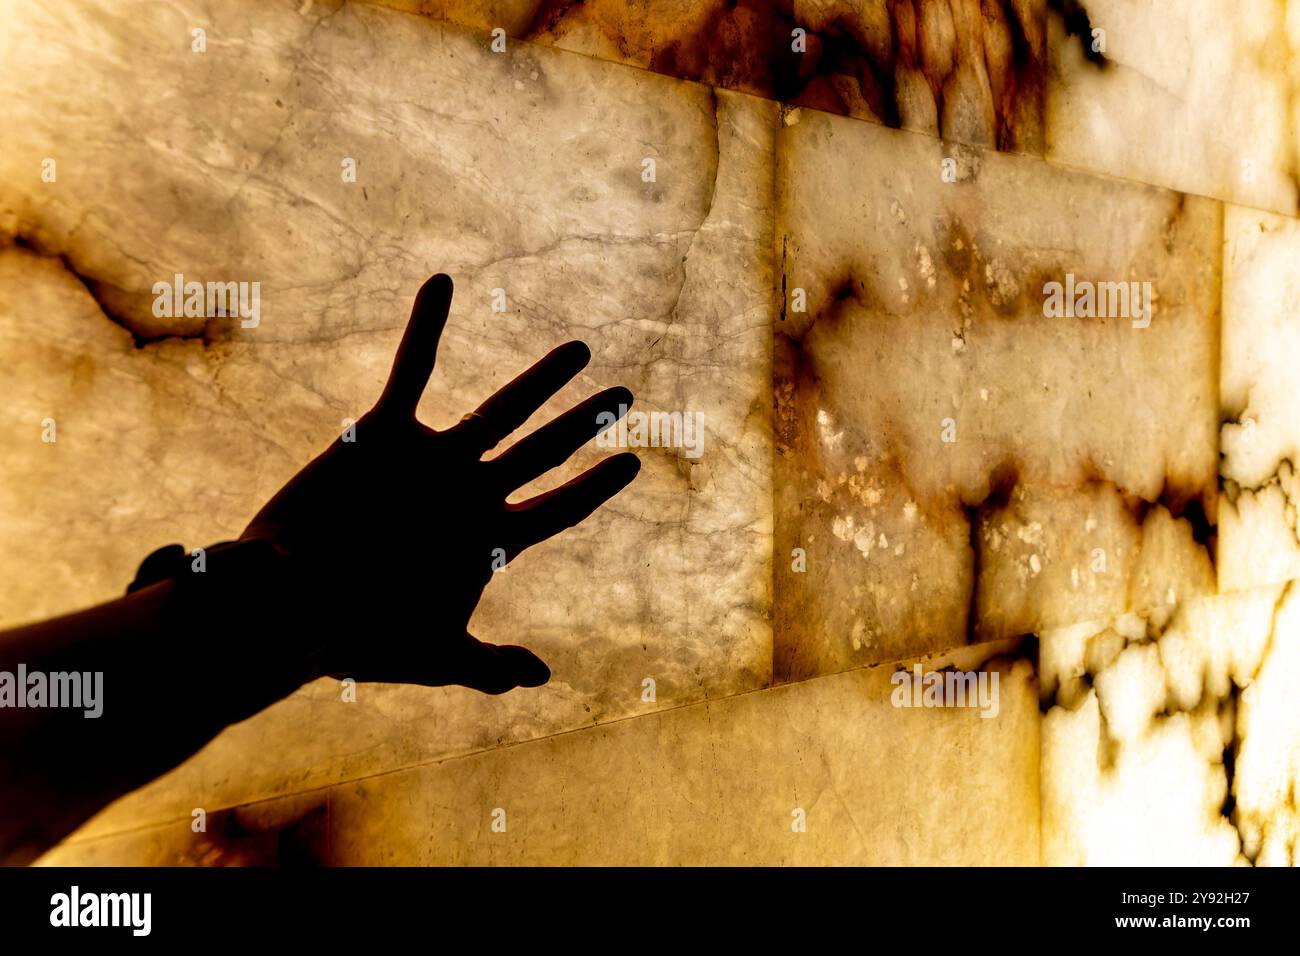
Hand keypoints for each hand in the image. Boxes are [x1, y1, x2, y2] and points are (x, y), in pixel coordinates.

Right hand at [242, 274, 639, 693]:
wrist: (285, 608)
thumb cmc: (359, 637)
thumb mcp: (432, 657)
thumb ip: (485, 666)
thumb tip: (542, 678)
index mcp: (490, 539)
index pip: (559, 508)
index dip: (596, 487)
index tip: (634, 462)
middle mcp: (471, 493)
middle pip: (544, 451)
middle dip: (584, 423)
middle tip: (625, 395)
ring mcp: (433, 461)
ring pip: (499, 410)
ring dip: (538, 380)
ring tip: (580, 351)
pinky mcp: (384, 433)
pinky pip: (411, 370)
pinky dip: (426, 328)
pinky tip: (442, 285)